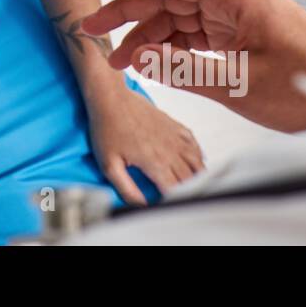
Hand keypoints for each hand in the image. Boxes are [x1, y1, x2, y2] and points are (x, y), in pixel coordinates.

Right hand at [82, 0, 305, 132]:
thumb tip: (138, 58)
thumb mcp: (240, 84)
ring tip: (119, 60)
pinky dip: (171, 47)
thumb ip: (183, 69)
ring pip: (178, 17)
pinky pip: (195, 33)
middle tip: (92, 28)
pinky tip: (151, 62)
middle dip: (128, 12)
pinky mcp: (243, 34)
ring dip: (147, 37)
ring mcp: (240, 15)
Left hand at [85, 80, 203, 204]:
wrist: (111, 98)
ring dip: (199, 176)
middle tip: (186, 202)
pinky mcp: (174, 126)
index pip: (176, 191)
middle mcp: (170, 151)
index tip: (173, 208)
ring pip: (198, 163)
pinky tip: (197, 163)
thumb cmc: (106, 130)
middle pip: (190, 179)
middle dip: (190, 193)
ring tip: (197, 187)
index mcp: (155, 163)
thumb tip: (142, 206)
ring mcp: (174, 137)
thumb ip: (127, 189)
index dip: (177, 203)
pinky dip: (199, 156)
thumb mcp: (109, 165)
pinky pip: (194, 144)